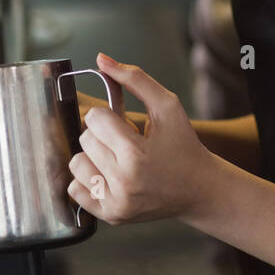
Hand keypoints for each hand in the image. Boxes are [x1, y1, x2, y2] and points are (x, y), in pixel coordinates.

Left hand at [68, 53, 216, 223]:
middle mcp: (123, 182)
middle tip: (123, 142)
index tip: (125, 125)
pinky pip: (75, 190)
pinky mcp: (110, 216)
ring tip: (116, 159)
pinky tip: (110, 175)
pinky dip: (88, 179)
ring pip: (76, 164)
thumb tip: (101, 59)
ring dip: (92, 156)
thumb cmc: (183, 145)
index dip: (109, 117)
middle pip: (84, 140)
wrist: (198, 189)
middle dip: (101, 135)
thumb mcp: (168, 106)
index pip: (95, 118)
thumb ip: (135, 78)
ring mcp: (115, 203)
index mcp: (136, 154)